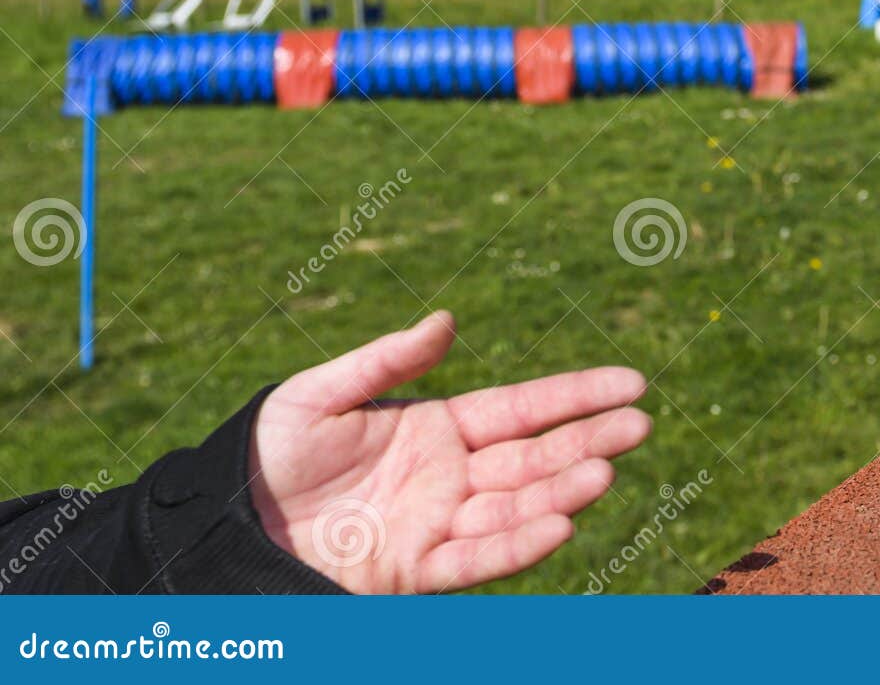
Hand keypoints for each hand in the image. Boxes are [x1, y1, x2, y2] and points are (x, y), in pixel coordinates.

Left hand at [247, 311, 650, 592]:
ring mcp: (437, 525)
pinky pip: (476, 558)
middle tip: (641, 424)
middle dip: (589, 441)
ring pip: (517, 507)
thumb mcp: (321, 393)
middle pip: (535, 457)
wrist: (224, 523)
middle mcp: (450, 477)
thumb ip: (387, 360)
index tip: (630, 382)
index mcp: (438, 427)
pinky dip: (520, 543)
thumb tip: (448, 320)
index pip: (524, 409)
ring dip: (564, 490)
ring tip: (608, 470)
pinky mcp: (413, 571)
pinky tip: (562, 524)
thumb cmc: (270, 452)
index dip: (576, 396)